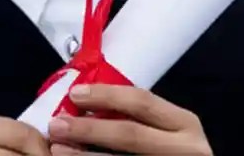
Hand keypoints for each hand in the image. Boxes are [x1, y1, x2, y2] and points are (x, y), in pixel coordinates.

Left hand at [47, 85, 211, 154]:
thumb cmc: (174, 150)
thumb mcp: (171, 130)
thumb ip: (143, 119)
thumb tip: (91, 106)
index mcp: (186, 124)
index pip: (143, 102)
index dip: (107, 96)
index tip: (76, 94)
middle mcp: (184, 147)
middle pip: (130, 134)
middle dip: (89, 128)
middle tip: (57, 124)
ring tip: (57, 148)